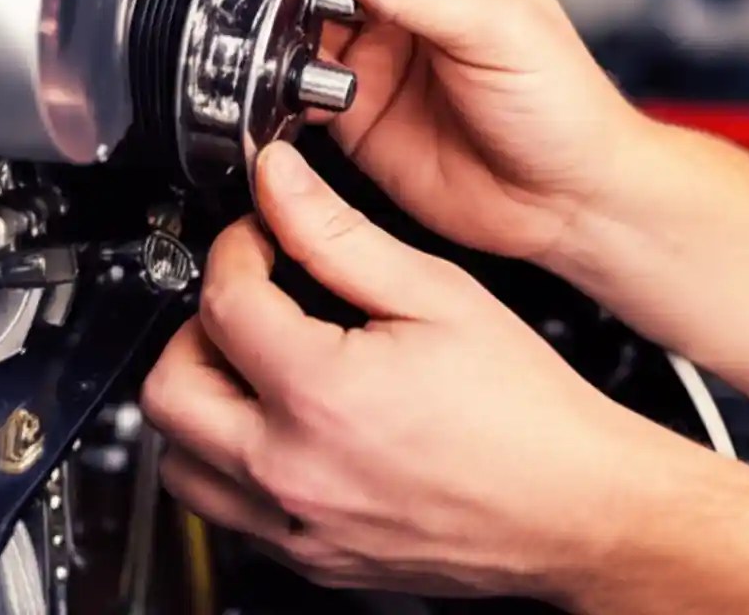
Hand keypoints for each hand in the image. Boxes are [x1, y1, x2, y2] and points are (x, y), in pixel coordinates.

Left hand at [142, 143, 659, 596]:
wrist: (578, 508)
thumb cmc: (529, 415)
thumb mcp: (440, 297)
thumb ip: (340, 237)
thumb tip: (281, 186)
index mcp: (321, 393)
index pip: (223, 300)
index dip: (236, 250)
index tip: (260, 240)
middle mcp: (292, 470)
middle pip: (169, 387)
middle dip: (197, 328)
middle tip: (248, 305)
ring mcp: (297, 527)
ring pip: (182, 461)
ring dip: (202, 404)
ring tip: (258, 371)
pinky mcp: (313, 561)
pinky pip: (228, 513)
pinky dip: (234, 464)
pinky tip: (287, 432)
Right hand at [285, 0, 646, 260]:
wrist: (568, 203)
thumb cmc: (562, 107)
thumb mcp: (498, 28)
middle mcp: (406, 11)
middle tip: (297, 12)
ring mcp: (380, 65)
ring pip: (305, 35)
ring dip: (289, 42)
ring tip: (306, 60)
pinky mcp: (360, 122)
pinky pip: (304, 97)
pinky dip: (288, 95)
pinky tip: (306, 100)